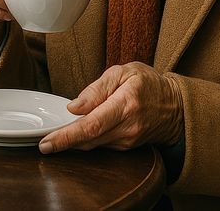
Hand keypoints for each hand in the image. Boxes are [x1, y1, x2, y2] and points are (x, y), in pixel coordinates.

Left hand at [38, 62, 183, 153]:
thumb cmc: (149, 84)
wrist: (176, 107)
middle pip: (89, 140)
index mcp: (125, 104)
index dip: (66, 136)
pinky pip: (102, 144)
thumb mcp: (124, 72)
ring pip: (94, 144)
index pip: (91, 125)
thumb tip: (73, 106)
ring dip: (74, 142)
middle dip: (64, 143)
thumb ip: (96, 88)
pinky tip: (78, 133)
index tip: (47, 143)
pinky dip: (87, 140)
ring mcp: (128, 140)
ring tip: (56, 137)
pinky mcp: (127, 147)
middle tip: (43, 144)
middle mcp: (127, 127)